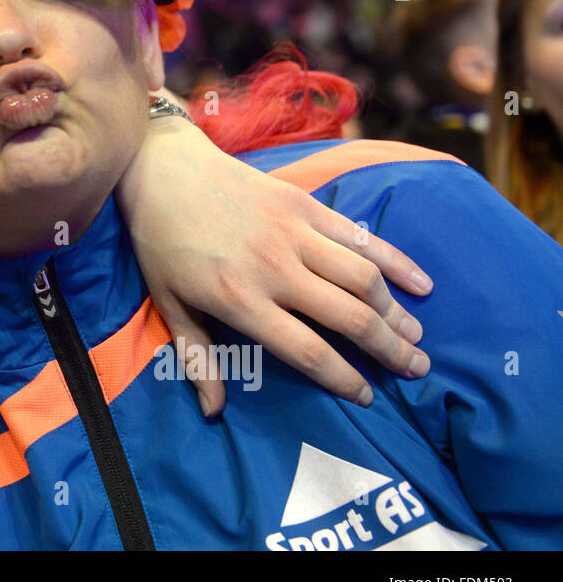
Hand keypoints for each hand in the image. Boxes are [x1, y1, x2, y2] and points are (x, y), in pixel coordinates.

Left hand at [119, 116, 432, 416]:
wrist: (164, 169)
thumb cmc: (162, 243)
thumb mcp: (169, 304)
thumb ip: (196, 358)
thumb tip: (212, 412)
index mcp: (240, 299)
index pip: (307, 350)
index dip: (342, 378)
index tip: (366, 396)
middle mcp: (275, 269)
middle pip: (349, 318)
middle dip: (388, 350)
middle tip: (415, 370)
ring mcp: (294, 233)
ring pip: (363, 278)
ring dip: (396, 311)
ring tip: (417, 337)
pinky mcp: (305, 205)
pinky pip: (360, 237)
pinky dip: (395, 260)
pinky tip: (420, 284)